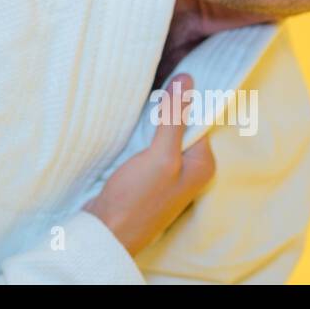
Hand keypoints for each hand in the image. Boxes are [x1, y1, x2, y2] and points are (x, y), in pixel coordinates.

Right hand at [82, 74, 215, 255]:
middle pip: (181, 126)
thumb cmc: (138, 198)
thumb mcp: (160, 154)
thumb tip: (187, 80)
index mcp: (202, 164)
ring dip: (150, 122)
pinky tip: (128, 127)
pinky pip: (148, 147)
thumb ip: (174, 118)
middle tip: (150, 88)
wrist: (107, 231)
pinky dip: (140, 135)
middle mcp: (190, 169)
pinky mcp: (147, 177)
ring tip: (137, 104)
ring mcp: (168, 174)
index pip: (199, 118)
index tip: (170, 77)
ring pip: (162, 135)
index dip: (184, 99)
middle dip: (166, 109)